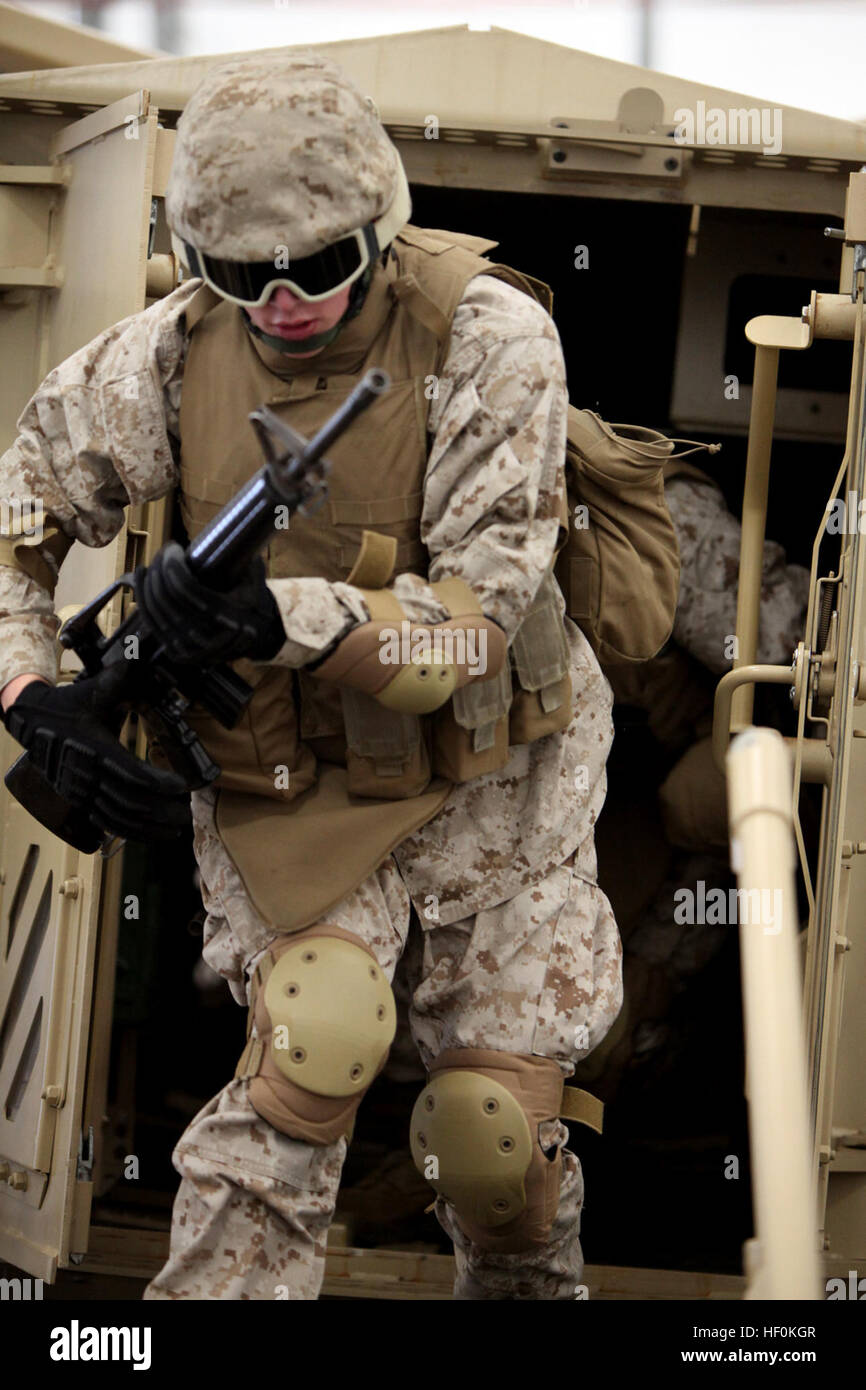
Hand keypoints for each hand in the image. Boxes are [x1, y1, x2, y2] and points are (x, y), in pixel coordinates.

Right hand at [3, 665, 191, 841]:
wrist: (32, 721)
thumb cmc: (69, 704)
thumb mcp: (97, 688)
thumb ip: (123, 677)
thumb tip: (144, 662)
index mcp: (95, 748)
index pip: (132, 774)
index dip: (160, 783)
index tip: (182, 787)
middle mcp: (86, 774)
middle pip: (129, 802)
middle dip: (161, 811)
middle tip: (186, 813)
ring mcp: (79, 790)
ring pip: (117, 817)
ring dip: (148, 827)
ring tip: (174, 828)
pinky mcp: (76, 799)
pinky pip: (103, 821)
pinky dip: (128, 831)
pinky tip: (148, 834)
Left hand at [134, 542, 284, 665]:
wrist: (250, 642)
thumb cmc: (250, 607)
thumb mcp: (254, 585)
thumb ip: (247, 562)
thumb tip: (238, 535)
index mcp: (227, 618)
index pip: (186, 588)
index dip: (173, 565)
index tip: (174, 548)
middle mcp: (206, 638)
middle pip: (168, 597)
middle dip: (160, 569)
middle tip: (164, 551)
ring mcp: (189, 649)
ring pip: (156, 610)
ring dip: (149, 582)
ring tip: (152, 562)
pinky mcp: (176, 653)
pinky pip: (152, 623)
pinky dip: (142, 598)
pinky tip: (142, 578)